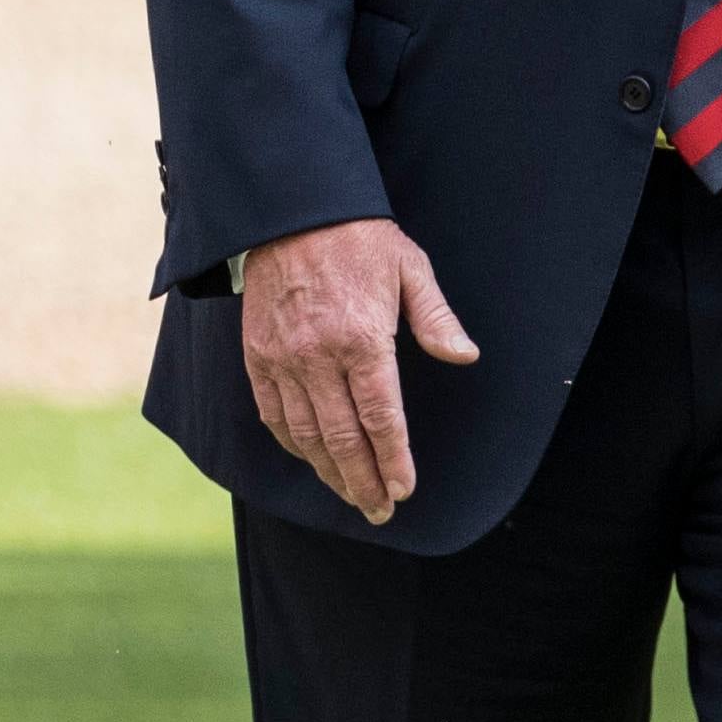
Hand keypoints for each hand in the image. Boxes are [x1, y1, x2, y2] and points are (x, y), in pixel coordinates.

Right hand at [234, 219, 475, 527]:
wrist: (292, 210)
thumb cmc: (360, 238)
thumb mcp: (410, 268)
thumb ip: (437, 318)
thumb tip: (465, 356)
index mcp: (361, 339)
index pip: (381, 418)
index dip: (394, 461)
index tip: (404, 489)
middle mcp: (318, 356)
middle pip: (343, 438)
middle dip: (363, 482)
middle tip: (380, 511)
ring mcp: (283, 359)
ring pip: (306, 435)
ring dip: (330, 472)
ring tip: (352, 496)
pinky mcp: (257, 355)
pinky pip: (273, 414)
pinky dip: (292, 444)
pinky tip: (311, 459)